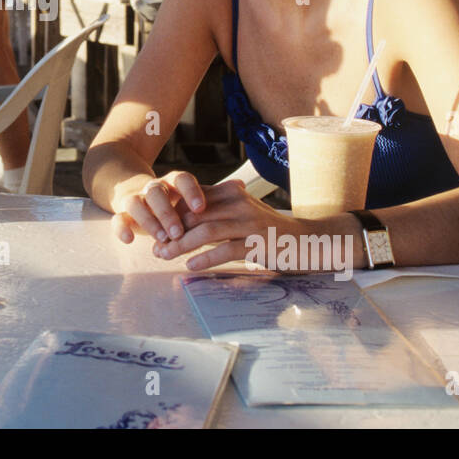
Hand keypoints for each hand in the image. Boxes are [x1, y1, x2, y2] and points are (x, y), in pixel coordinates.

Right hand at [109, 171, 207, 245]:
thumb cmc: (173, 201)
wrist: (137, 193)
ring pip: (136, 203)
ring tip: (162, 239)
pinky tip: (129, 240)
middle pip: (156, 192)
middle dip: (167, 212)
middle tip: (178, 232)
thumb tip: (241, 186)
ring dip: (148, 221)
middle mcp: (153, 187)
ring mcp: (136, 199)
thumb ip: (213, 194)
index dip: (191, 192)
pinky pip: (118, 218)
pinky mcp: (123, 213)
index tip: (201, 208)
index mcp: (173, 182)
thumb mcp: (191, 197)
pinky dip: (121, 228)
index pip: (181, 179)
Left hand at [150, 180, 315, 271]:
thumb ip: (214, 211)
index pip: (191, 199)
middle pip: (194, 215)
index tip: (154, 229)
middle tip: (155, 247)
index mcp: (230, 192)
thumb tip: (179, 219)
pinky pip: (226, 250)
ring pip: (206, 232)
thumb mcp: (240, 212)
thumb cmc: (265, 229)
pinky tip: (191, 266)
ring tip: (165, 256)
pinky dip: (205, 258)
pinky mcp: (257, 242)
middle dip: (171, 232)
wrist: (304, 241)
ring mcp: (249, 222)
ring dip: (182, 245)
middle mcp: (238, 202)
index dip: (170, 214)